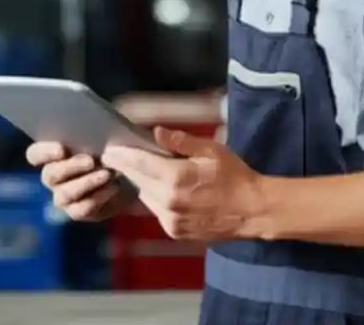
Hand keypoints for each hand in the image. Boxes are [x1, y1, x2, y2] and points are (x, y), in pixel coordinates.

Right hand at [26, 142, 132, 221]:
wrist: (135, 174)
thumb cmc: (119, 146)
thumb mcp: (113, 133)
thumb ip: (104, 133)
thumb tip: (101, 146)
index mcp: (54, 152)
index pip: (35, 154)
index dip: (43, 152)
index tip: (62, 149)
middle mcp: (54, 176)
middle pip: (49, 175)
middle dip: (70, 167)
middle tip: (91, 161)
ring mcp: (65, 196)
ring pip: (63, 194)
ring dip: (85, 183)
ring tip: (108, 174)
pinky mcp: (79, 211)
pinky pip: (80, 210)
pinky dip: (97, 198)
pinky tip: (113, 187)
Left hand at [102, 126, 265, 240]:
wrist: (253, 211)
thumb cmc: (234, 176)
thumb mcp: (211, 150)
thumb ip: (181, 141)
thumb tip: (156, 132)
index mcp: (176, 178)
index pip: (138, 164)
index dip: (121, 155)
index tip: (110, 150)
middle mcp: (169, 202)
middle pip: (137, 180)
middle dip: (128, 167)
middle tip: (117, 156)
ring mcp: (171, 220)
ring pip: (145, 197)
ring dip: (143, 184)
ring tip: (144, 170)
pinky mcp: (174, 231)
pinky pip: (157, 211)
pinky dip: (156, 199)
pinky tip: (164, 190)